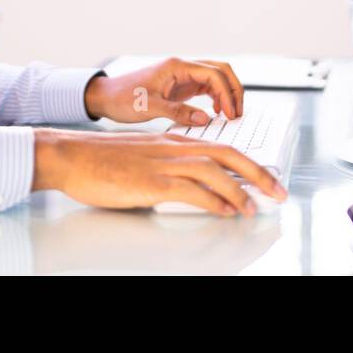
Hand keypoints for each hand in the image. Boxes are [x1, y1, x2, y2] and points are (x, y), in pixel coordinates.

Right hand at [33, 129, 286, 216]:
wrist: (72, 155)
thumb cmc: (102, 160)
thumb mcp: (144, 159)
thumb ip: (169, 168)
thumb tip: (189, 190)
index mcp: (174, 141)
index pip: (222, 147)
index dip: (249, 163)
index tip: (267, 179)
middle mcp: (174, 148)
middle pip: (228, 154)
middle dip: (259, 174)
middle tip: (279, 191)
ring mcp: (163, 163)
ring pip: (214, 170)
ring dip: (240, 190)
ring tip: (254, 207)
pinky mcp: (151, 181)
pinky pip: (190, 189)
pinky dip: (212, 200)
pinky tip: (224, 212)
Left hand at [84, 57, 243, 125]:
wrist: (106, 97)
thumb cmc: (122, 98)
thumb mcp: (148, 107)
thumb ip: (177, 112)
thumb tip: (205, 118)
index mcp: (176, 66)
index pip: (213, 73)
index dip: (226, 93)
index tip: (230, 114)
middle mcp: (182, 68)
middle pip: (220, 70)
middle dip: (233, 90)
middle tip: (238, 113)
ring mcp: (183, 76)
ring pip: (216, 78)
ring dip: (227, 93)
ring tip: (231, 115)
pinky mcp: (181, 86)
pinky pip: (207, 87)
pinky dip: (217, 98)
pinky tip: (217, 112)